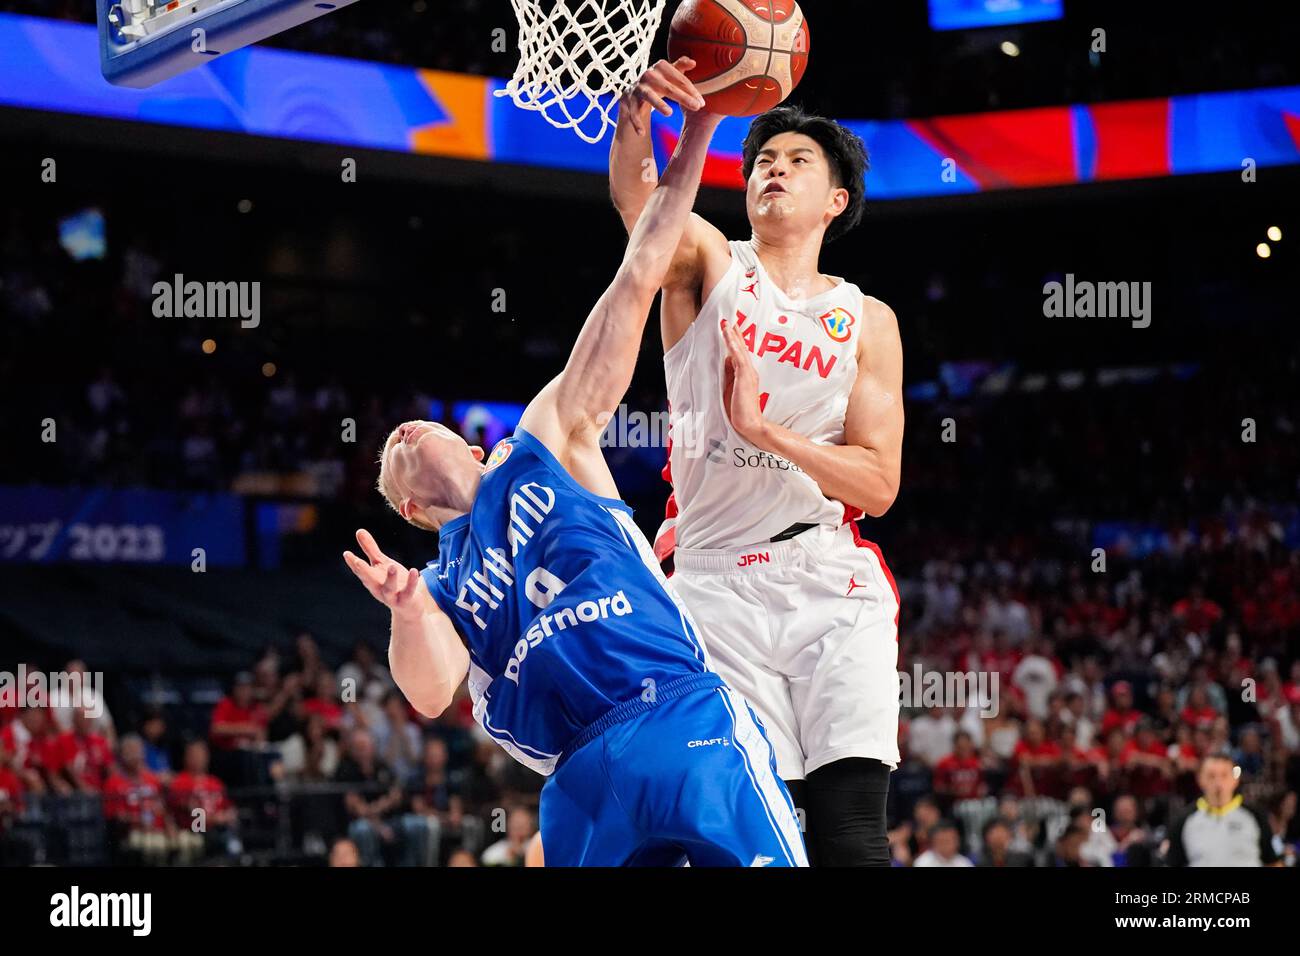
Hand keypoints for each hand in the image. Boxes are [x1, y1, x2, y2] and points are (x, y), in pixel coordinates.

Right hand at [344, 529, 425, 621]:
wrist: (409, 607)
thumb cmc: (393, 582)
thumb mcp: (382, 564)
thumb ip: (370, 549)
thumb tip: (359, 531)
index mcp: (371, 579)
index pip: (360, 570)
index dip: (353, 563)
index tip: (346, 554)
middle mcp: (379, 588)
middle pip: (369, 580)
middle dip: (363, 572)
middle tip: (357, 562)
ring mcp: (392, 596)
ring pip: (389, 588)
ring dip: (390, 578)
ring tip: (392, 566)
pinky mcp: (406, 599)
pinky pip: (409, 591)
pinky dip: (411, 582)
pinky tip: (414, 571)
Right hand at [620, 57, 705, 134]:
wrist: (634, 92)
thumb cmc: (659, 83)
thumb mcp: (669, 74)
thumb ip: (681, 66)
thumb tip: (694, 62)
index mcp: (661, 67)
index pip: (680, 79)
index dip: (692, 91)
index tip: (702, 103)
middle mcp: (649, 75)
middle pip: (668, 87)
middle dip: (683, 97)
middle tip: (697, 107)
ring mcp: (638, 88)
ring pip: (649, 96)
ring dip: (658, 104)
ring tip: (669, 113)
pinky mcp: (629, 100)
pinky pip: (633, 112)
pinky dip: (637, 123)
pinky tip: (642, 134)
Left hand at [721, 320, 768, 447]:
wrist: (750, 425)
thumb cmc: (739, 412)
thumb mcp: (731, 391)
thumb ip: (730, 376)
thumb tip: (726, 361)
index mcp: (746, 376)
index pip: (739, 356)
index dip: (735, 343)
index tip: (731, 330)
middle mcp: (749, 372)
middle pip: (741, 349)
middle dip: (735, 334)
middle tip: (730, 320)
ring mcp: (748, 374)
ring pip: (740, 350)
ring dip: (733, 336)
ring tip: (727, 323)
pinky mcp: (745, 377)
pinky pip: (738, 357)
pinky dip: (733, 345)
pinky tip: (729, 336)